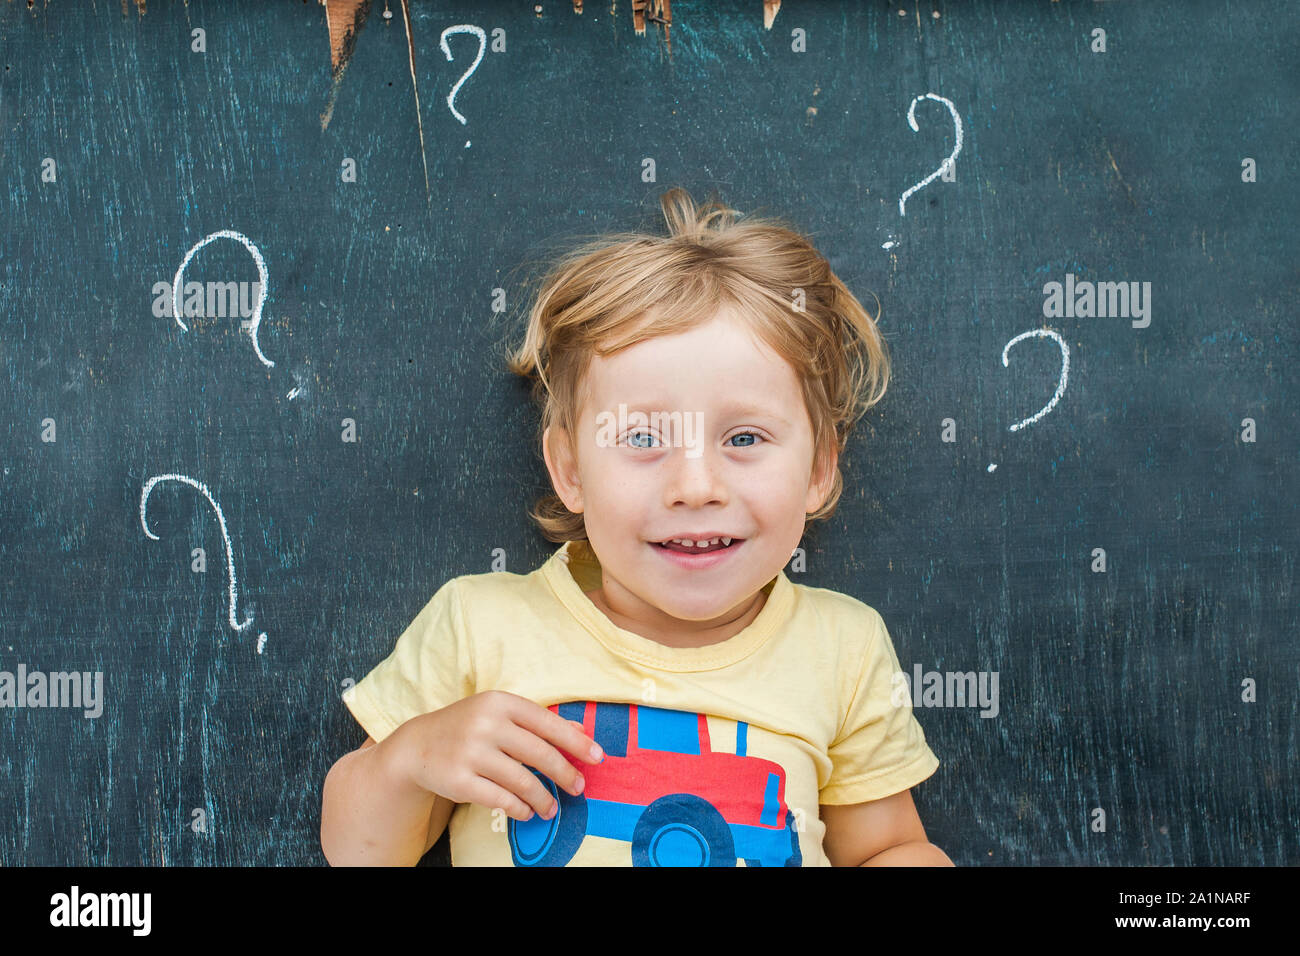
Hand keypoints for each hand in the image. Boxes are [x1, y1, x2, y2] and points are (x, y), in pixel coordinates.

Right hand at [390, 690, 603, 821]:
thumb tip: (582, 732)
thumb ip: (538, 721)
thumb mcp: (500, 714)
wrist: (417, 745)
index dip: (576, 742)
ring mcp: (470, 752)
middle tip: (579, 788)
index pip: (547, 722)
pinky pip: (500, 799)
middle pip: (539, 753)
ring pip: (521, 781)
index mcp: (500, 702)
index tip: (597, 757)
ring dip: (543, 798)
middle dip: (565, 774)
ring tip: (551, 807)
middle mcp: (485, 723)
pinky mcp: (458, 780)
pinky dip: (519, 808)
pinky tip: (526, 811)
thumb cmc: (468, 727)